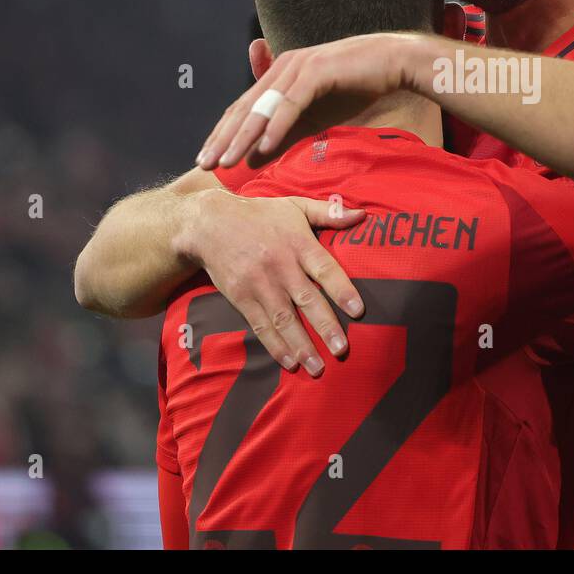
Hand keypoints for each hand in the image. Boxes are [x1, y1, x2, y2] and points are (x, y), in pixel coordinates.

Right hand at [178, 190, 366, 375]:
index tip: (358, 311)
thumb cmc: (261, 214)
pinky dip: (275, 345)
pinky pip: (261, 325)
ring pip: (284, 319)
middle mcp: (280, 266)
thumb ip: (330, 212)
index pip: (325, 269)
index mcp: (298, 243)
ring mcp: (259, 284)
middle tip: (342, 349)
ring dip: (301, 345)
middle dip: (325, 326)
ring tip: (317, 367)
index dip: (342, 290)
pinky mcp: (241, 298)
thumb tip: (363, 215)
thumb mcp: (295, 206)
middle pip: (306, 299)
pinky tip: (289, 362)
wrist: (210, 223)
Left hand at [195, 33, 432, 171]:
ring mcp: (298, 67)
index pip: (243, 108)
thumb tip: (256, 157)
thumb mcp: (315, 116)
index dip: (223, 134)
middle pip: (245, 108)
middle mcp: (283, 67)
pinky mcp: (317, 72)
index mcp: (279, 75)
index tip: (206, 158)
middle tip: (204, 164)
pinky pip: (291, 105)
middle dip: (223, 138)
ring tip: (226, 161)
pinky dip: (276, 127)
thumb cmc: (356, 86)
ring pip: (263, 108)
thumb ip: (285, 133)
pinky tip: (264, 148)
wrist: (393, 62)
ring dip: (242, 137)